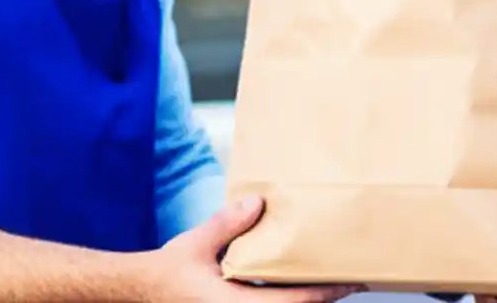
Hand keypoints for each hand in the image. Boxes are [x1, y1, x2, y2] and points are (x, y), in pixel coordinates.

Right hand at [152, 195, 363, 301]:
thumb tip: (258, 204)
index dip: (324, 294)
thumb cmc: (168, 271)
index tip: (349, 283)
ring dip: (307, 297)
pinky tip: (298, 280)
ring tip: (334, 279)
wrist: (143, 291)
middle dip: (324, 296)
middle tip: (354, 277)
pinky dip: (288, 295)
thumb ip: (227, 225)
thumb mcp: (196, 244)